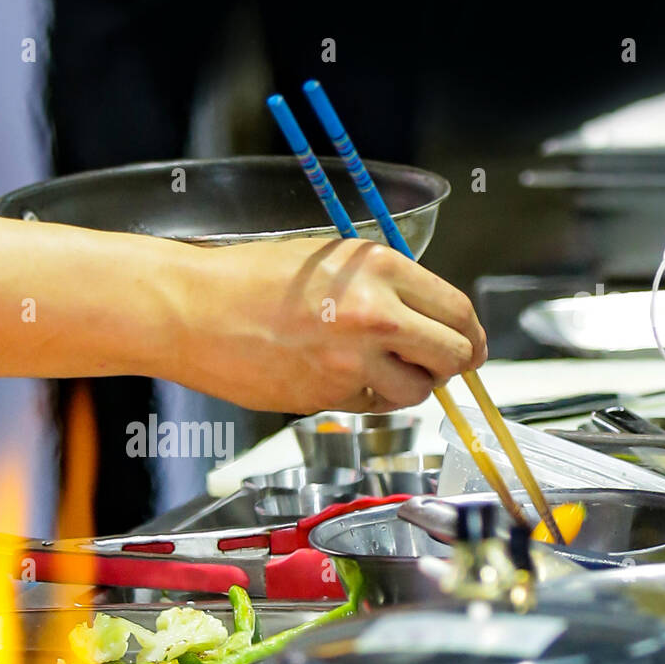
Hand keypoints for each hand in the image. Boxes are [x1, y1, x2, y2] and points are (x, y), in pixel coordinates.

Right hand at [168, 236, 486, 412]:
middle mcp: (376, 314)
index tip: (471, 345)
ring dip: (408, 387)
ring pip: (417, 392)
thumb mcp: (330, 258)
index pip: (458, 310)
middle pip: (454, 355)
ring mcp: (352, 360)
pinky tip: (339, 375)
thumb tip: (428, 317)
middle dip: (453, 365)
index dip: (472, 334)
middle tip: (441, 367)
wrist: (192, 310)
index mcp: (381, 269)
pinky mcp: (327, 396)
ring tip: (380, 369)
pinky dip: (368, 398)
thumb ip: (384, 284)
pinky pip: (372, 405)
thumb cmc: (249, 278)